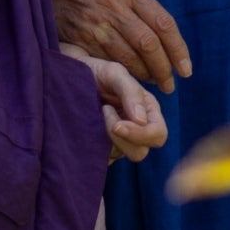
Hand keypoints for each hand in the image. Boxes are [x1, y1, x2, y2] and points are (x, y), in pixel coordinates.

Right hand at [50, 0, 190, 93]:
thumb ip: (145, 10)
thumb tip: (173, 44)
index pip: (163, 23)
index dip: (178, 49)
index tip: (186, 70)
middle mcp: (114, 4)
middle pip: (148, 43)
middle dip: (163, 68)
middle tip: (170, 85)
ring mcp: (97, 22)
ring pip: (130, 57)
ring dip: (145, 75)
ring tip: (153, 82)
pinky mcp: (82, 38)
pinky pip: (110, 62)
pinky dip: (125, 74)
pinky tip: (131, 78)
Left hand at [62, 47, 168, 162]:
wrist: (71, 75)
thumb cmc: (96, 70)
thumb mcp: (114, 73)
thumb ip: (131, 92)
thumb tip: (142, 121)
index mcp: (148, 110)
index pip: (158, 135)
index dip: (140, 135)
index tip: (117, 125)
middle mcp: (138, 127)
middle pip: (141, 151)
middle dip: (122, 139)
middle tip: (103, 113)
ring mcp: (121, 140)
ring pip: (121, 156)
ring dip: (107, 139)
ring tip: (97, 113)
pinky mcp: (104, 148)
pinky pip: (104, 159)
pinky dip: (96, 146)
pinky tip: (89, 127)